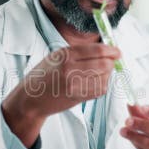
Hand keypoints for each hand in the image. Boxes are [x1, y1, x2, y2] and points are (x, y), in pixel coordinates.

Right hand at [2, 44, 119, 147]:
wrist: (31, 98)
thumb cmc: (43, 76)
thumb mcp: (56, 56)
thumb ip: (78, 53)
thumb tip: (104, 50)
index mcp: (65, 55)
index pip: (97, 50)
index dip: (112, 51)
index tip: (117, 52)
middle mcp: (70, 69)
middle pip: (104, 64)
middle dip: (112, 62)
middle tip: (113, 61)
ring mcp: (74, 85)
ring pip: (104, 78)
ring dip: (108, 74)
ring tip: (103, 72)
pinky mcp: (77, 97)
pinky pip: (99, 90)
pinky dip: (103, 85)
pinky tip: (97, 81)